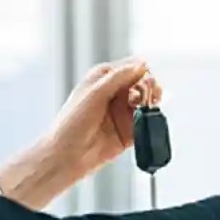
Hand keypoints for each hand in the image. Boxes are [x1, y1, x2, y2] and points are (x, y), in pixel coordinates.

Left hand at [0, 57, 161, 209]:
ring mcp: (123, 112)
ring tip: (146, 108)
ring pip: (148, 102)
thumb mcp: (95, 92)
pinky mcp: (130, 131)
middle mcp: (115, 93)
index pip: (132, 67)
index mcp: (104, 79)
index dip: (141, 72)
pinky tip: (145, 121)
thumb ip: (119, 77)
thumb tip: (141, 64)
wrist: (67, 155)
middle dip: (149, 88)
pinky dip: (150, 121)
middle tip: (147, 95)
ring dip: (151, 103)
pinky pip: (147, 122)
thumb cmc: (72, 123)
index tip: (145, 80)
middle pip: (144, 84)